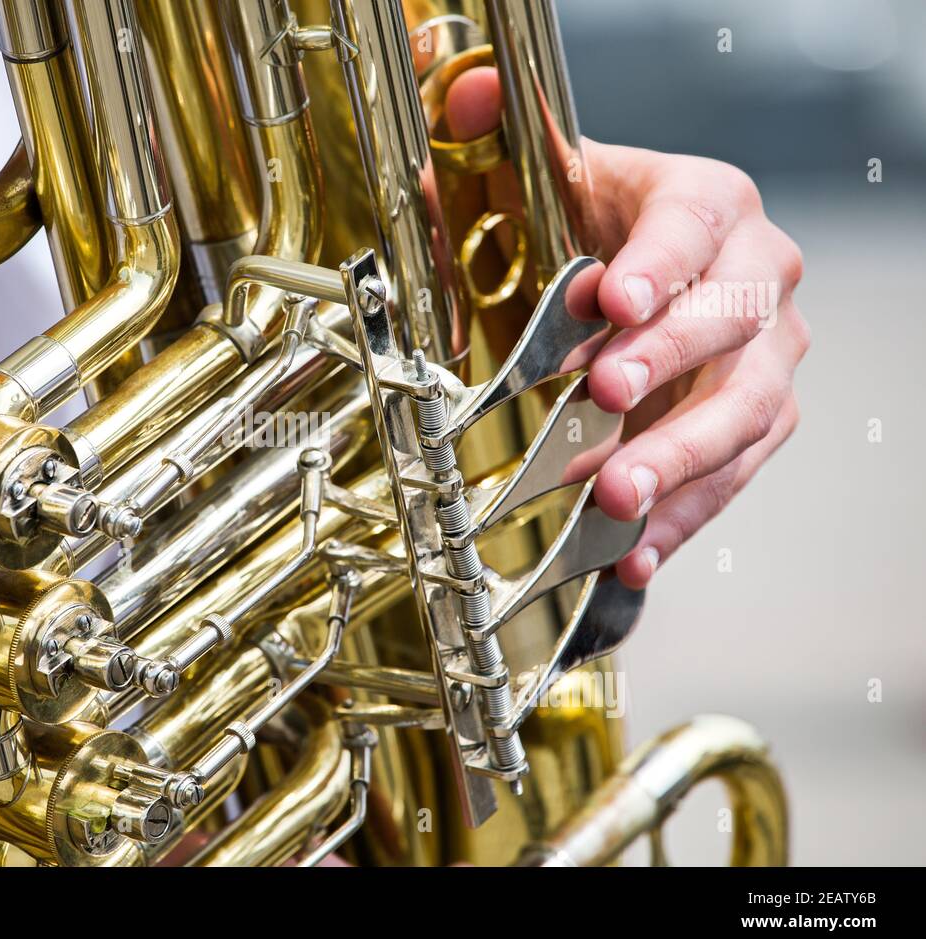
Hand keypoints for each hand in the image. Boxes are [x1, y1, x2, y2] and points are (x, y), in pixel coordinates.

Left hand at [446, 67, 809, 587]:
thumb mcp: (535, 180)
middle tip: (603, 395)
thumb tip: (463, 96)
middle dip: (666, 362)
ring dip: (680, 458)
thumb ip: (493, 139)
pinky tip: (633, 550)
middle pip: (733, 321)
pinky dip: (682, 516)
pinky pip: (736, 475)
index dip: (660, 262)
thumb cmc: (583, 229)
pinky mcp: (756, 422)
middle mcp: (755, 276)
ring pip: (748, 410)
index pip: (695, 224)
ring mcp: (765, 355)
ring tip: (614, 496)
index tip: (611, 297)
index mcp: (706, 203)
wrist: (619, 279)